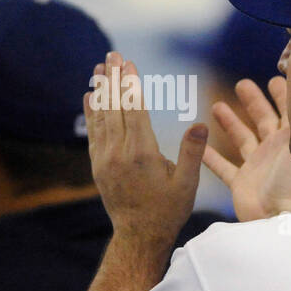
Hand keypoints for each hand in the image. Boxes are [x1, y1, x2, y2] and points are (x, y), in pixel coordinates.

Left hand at [85, 52, 207, 247]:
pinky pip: (93, 131)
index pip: (134, 109)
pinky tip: (90, 96)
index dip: (131, 84)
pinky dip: (92, 111)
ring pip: (101, 116)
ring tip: (99, 68)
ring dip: (101, 90)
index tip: (128, 63)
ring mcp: (105, 158)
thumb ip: (192, 152)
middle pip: (115, 107)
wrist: (139, 235)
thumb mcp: (188, 183)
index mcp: (142, 153)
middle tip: (112, 55)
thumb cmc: (168, 210)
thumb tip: (201, 124)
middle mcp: (119, 152)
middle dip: (114, 79)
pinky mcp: (98, 165)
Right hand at [203, 76, 290, 220]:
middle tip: (242, 83)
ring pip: (242, 139)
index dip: (282, 95)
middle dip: (254, 102)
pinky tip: (197, 144)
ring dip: (230, 122)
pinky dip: (211, 157)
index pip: (288, 112)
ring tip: (217, 104)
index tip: (274, 78)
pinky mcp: (242, 183)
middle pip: (264, 120)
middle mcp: (274, 152)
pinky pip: (223, 167)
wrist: (278, 218)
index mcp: (290, 142)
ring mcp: (258, 168)